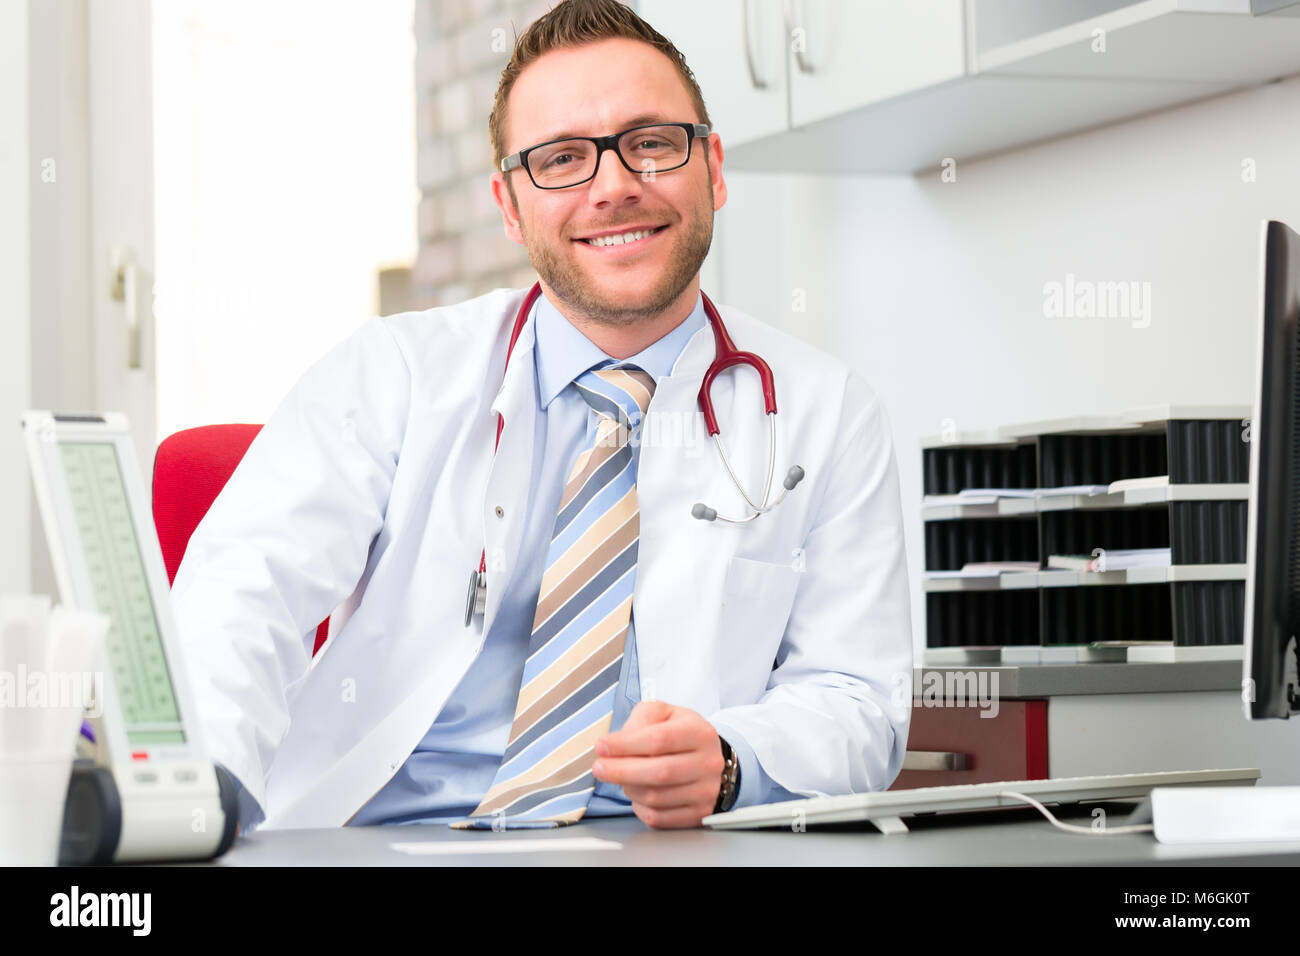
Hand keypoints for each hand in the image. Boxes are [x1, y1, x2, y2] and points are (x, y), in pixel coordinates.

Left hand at [592, 700, 724, 828]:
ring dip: (629, 788)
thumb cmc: (680, 734)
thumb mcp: (663, 714)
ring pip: (656, 798)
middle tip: (599, 767)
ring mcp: (706, 792)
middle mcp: (708, 763)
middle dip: (621, 771)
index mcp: (700, 733)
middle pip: (660, 772)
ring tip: (622, 777)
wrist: (707, 758)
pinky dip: (639, 807)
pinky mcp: (698, 814)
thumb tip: (615, 744)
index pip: (660, 739)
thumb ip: (641, 720)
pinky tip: (637, 793)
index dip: (626, 745)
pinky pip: (658, 818)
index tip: (602, 746)